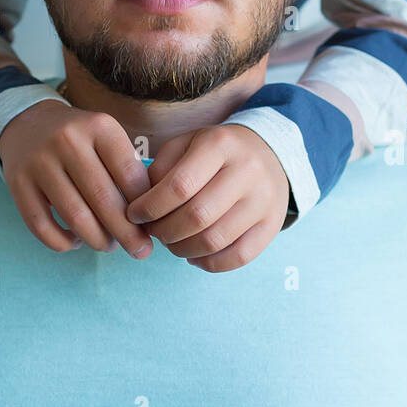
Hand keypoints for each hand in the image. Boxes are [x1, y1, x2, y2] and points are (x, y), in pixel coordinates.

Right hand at [0, 101, 153, 257]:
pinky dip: (63, 242)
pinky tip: (76, 241)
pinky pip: (43, 227)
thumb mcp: (106, 137)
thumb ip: (127, 169)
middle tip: (140, 250)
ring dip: (98, 240)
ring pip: (75, 217)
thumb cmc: (81, 139)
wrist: (28, 124)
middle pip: (104, 199)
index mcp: (98, 126)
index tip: (151, 225)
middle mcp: (68, 140)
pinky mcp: (17, 183)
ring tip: (109, 245)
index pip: (130, 175)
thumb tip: (148, 220)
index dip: (144, 207)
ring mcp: (39, 162)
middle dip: (127, 233)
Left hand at [126, 124, 290, 272]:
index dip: (150, 206)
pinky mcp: (273, 224)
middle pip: (197, 216)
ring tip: (171, 242)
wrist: (268, 152)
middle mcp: (247, 170)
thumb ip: (161, 168)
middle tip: (153, 231)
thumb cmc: (215, 151)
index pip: (179, 185)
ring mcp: (264, 199)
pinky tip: (193, 255)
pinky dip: (209, 263)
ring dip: (183, 249)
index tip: (134, 215)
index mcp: (219, 144)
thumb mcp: (187, 143)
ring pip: (215, 240)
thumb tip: (142, 204)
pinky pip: (239, 257)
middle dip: (164, 231)